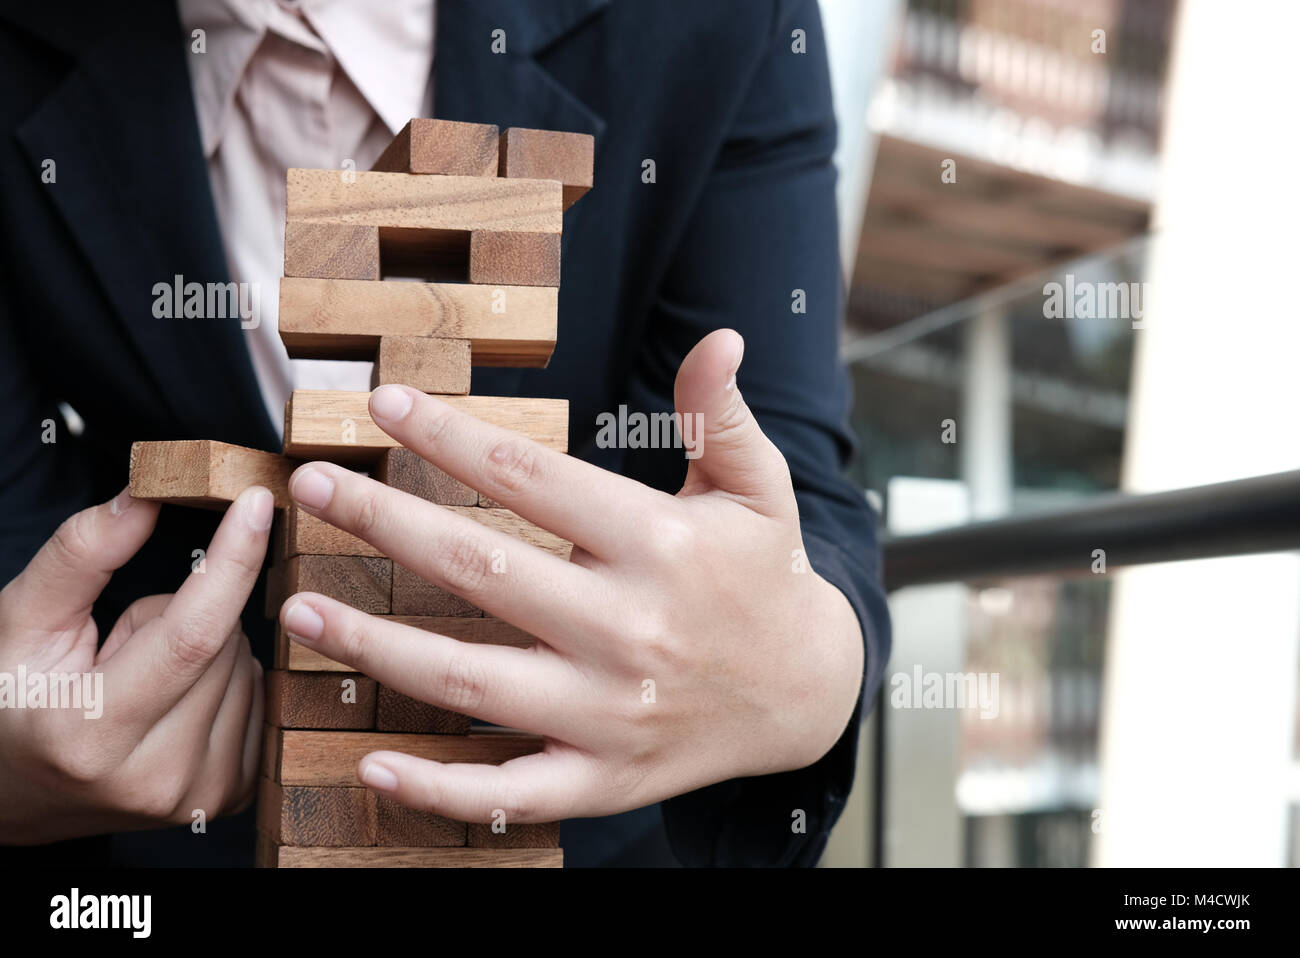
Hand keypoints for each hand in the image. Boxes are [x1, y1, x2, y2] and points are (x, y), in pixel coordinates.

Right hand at [0, 486, 271, 843]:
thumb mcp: (19, 621)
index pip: (193, 634)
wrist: (18, 792)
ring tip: (142, 679)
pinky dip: (228, 681)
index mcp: (92, 734)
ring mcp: (198, 795)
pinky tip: (176, 701)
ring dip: (210, 650)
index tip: (259, 503)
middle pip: (228, 642)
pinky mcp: (231, 796)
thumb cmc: (12, 700)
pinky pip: (263, 698)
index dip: (232, 562)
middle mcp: (154, 777)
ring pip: (250, 666)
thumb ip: (81, 555)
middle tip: (124, 643)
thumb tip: (145, 496)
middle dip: (189, 612)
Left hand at [280, 329, 863, 823]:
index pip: (531, 477)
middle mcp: (629, 629)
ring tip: (297, 610)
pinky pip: (510, 794)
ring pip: (471, 680)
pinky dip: (438, 788)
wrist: (808, 695)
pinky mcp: (605, 778)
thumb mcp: (760, 489)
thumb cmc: (766, 579)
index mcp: (659, 546)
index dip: (448, 436)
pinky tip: (372, 761)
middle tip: (307, 488)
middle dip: (383, 523)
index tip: (381, 405)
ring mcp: (611, 712)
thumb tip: (720, 337)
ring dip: (375, 644)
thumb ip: (721, 417)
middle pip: (481, 568)